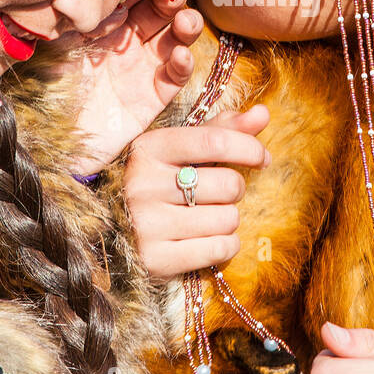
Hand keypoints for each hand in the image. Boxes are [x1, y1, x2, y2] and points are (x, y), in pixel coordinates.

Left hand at [59, 0, 202, 175]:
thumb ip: (74, 8)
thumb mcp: (54, 39)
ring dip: (186, 26)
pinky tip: (181, 55)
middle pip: (160, 11)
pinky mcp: (151, 99)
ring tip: (185, 20)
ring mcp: (141, 68)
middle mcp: (128, 41)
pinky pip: (173, 78)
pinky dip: (182, 65)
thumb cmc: (43, 85)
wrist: (42, 136)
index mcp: (105, 22)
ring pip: (175, 39)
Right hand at [123, 104, 271, 280]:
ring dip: (228, 219)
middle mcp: (142, 185)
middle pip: (228, 184)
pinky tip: (207, 238)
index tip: (262, 157)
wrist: (111, 232)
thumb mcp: (180, 149)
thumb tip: (262, 113)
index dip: (248, 148)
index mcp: (148, 149)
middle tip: (219, 193)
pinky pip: (221, 248)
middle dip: (235, 189)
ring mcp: (146, 225)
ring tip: (206, 216)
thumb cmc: (158, 182)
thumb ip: (221, 130)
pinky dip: (225, 245)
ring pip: (228, 219)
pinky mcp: (155, 260)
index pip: (214, 141)